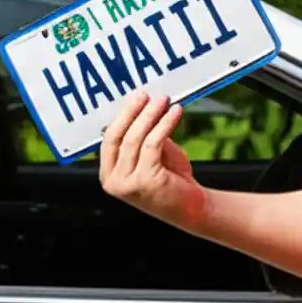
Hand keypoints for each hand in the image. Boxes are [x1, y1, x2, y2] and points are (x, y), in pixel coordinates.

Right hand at [99, 91, 205, 229]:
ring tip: (164, 100)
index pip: (108, 140)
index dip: (122, 116)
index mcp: (109, 175)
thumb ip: (145, 138)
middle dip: (133, 112)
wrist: (193, 208)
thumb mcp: (154, 156)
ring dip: (151, 115)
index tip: (136, 97)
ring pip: (136, 139)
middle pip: (119, 137)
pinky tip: (175, 112)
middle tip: (147, 95)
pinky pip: (154, 144)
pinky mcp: (146, 181)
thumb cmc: (172, 181)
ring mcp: (128, 183)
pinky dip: (165, 124)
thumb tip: (146, 106)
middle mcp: (113, 181)